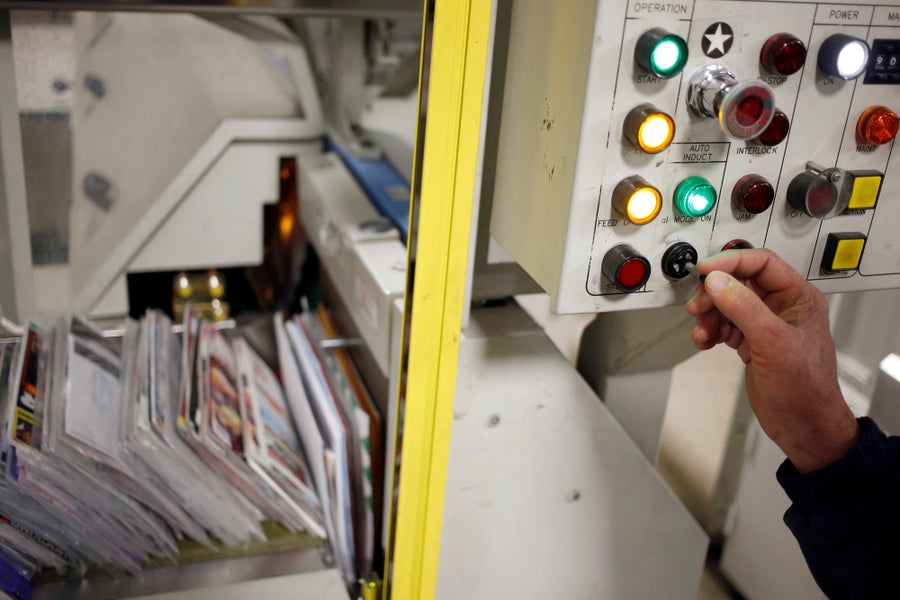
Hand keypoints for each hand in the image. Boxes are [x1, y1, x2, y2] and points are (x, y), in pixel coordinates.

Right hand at [684, 249, 858, 472]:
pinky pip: (724, 325)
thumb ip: (744, 308)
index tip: (704, 270)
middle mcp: (781, 306)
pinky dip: (710, 331)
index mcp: (798, 297)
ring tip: (702, 332)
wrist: (803, 427)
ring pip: (727, 304)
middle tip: (698, 307)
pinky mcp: (752, 341)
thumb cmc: (805, 390)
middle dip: (714, 294)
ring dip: (709, 315)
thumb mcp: (773, 343)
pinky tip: (705, 342)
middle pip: (738, 282)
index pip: (761, 263)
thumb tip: (718, 281)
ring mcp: (765, 324)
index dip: (730, 262)